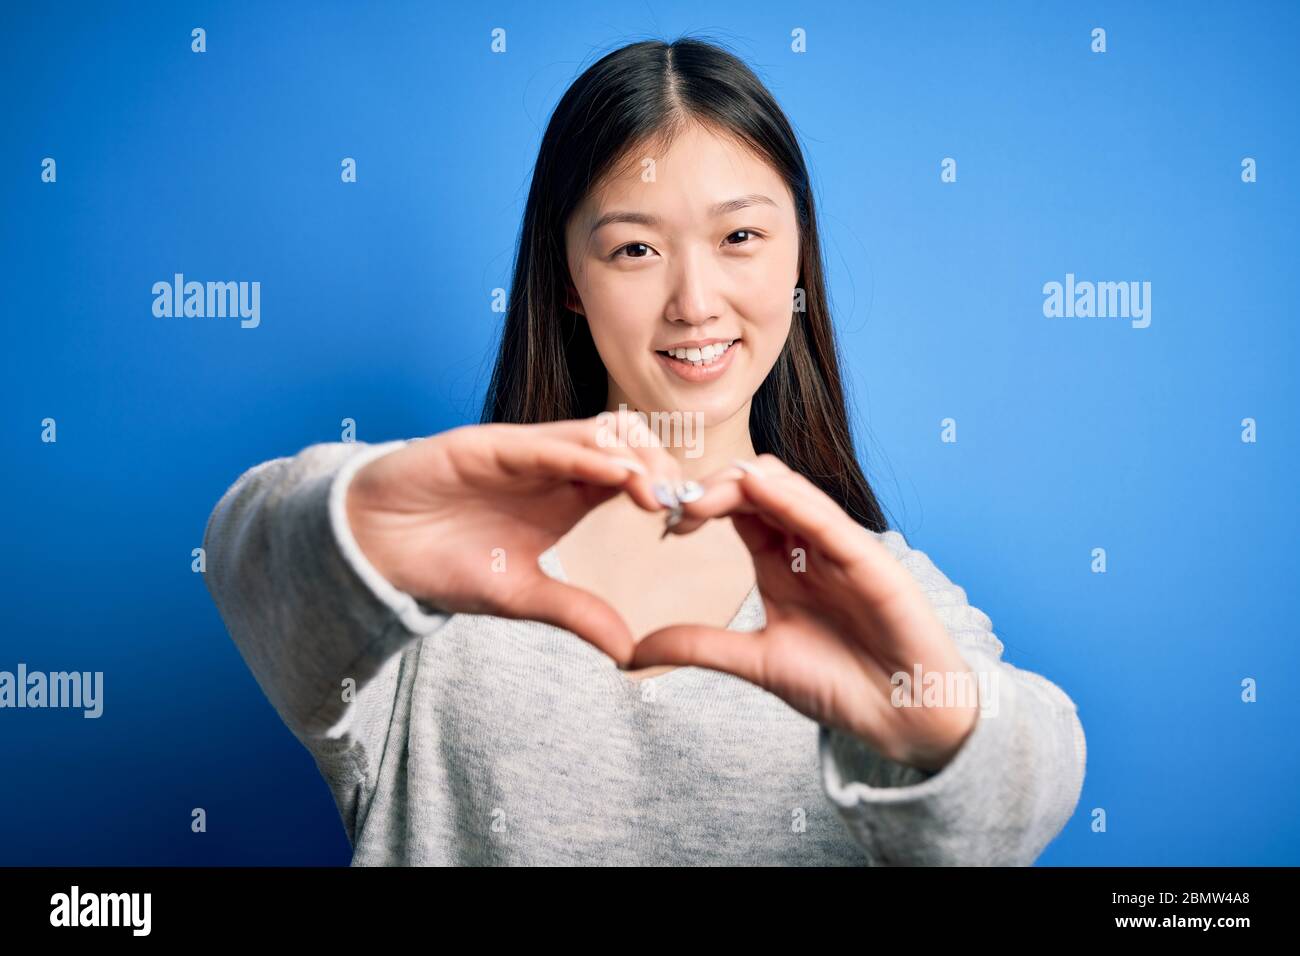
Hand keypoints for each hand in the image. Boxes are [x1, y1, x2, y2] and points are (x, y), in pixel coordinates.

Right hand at [345, 413, 680, 665]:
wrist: (373, 548)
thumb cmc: (445, 563)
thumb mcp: (521, 596)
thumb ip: (575, 613)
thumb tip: (630, 651)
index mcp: (567, 494)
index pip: (632, 475)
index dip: (663, 490)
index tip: (688, 523)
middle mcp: (552, 466)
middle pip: (626, 445)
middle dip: (660, 469)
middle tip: (681, 507)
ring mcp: (523, 451)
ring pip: (595, 433)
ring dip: (632, 458)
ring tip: (657, 495)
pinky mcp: (488, 446)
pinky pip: (547, 443)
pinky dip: (585, 455)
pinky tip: (615, 474)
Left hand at [631, 455, 980, 772]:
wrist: (903, 717)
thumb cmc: (839, 684)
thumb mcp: (755, 663)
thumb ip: (699, 647)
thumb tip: (630, 653)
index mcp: (780, 560)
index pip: (736, 508)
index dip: (697, 503)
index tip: (661, 518)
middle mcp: (808, 545)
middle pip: (758, 487)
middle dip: (712, 488)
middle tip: (672, 506)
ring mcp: (840, 548)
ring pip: (791, 490)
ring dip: (743, 485)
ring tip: (699, 494)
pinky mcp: (872, 562)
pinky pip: (829, 520)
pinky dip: (794, 501)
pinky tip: (761, 490)